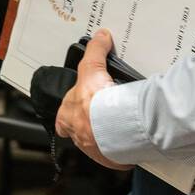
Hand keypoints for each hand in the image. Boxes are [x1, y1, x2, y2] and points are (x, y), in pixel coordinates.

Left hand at [54, 28, 133, 170]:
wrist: (117, 127)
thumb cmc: (97, 104)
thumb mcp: (91, 69)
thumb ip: (95, 52)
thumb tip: (100, 36)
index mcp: (67, 116)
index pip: (63, 116)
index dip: (70, 110)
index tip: (80, 106)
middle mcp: (78, 135)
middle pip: (81, 129)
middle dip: (92, 123)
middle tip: (106, 113)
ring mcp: (94, 149)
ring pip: (99, 142)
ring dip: (108, 135)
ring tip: (122, 124)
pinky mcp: (112, 158)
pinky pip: (116, 154)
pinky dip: (123, 147)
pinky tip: (131, 137)